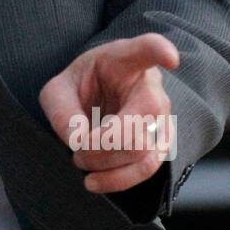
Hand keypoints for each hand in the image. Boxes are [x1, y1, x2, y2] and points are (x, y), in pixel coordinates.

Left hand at [39, 34, 178, 195]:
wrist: (100, 101)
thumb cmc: (83, 87)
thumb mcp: (59, 89)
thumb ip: (61, 109)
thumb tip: (78, 140)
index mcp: (125, 60)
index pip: (147, 49)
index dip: (160, 52)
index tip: (170, 58)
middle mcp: (151, 87)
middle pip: (141, 119)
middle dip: (101, 143)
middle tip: (76, 146)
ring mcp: (162, 117)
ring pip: (144, 149)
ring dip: (106, 163)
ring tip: (80, 161)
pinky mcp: (161, 144)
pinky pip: (148, 168)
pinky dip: (117, 180)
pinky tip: (94, 181)